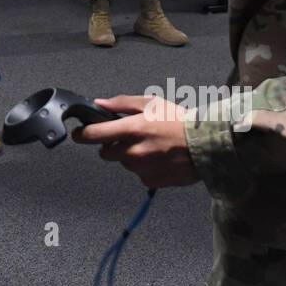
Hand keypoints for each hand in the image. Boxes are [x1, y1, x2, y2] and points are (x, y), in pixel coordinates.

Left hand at [72, 94, 200, 187]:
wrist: (207, 146)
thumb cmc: (179, 121)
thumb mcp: (152, 103)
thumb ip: (122, 103)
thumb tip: (99, 104)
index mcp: (132, 129)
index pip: (95, 135)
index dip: (82, 134)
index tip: (78, 134)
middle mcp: (134, 151)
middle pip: (106, 153)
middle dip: (112, 145)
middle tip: (130, 137)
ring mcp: (142, 169)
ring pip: (124, 163)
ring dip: (130, 156)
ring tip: (151, 147)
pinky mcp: (150, 182)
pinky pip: (139, 175)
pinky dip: (144, 168)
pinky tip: (159, 158)